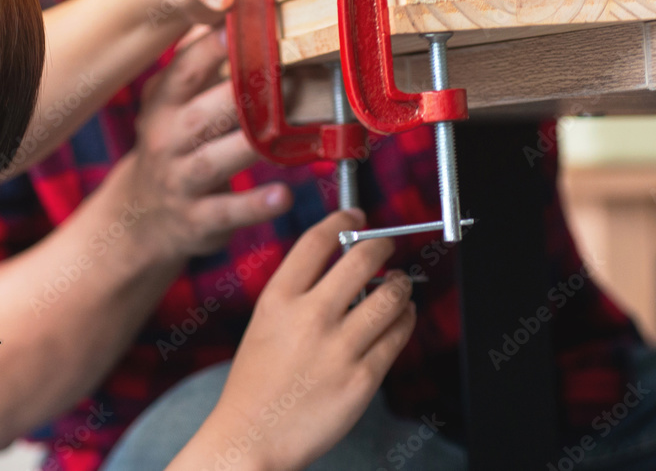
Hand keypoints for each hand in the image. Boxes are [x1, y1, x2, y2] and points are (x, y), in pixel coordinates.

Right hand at [112, 28, 292, 263]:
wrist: (139, 219)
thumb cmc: (172, 145)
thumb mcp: (170, 101)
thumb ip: (199, 60)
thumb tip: (231, 1)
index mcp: (163, 102)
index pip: (188, 67)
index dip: (219, 44)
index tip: (257, 20)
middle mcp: (168, 138)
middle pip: (207, 111)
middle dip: (247, 92)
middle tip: (293, 71)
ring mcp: (181, 180)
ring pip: (218, 158)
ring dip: (256, 144)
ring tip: (295, 131)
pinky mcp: (197, 219)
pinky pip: (228, 211)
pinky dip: (256, 205)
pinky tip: (284, 195)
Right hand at [171, 210, 416, 470]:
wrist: (249, 441)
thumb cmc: (256, 386)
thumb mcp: (264, 325)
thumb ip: (298, 294)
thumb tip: (340, 265)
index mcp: (279, 300)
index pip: (317, 240)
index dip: (342, 219)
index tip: (355, 216)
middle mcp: (310, 317)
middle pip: (363, 258)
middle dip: (382, 246)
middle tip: (386, 249)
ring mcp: (339, 348)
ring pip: (390, 295)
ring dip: (400, 285)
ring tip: (398, 286)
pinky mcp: (362, 377)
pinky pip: (398, 335)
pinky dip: (406, 319)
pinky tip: (402, 317)